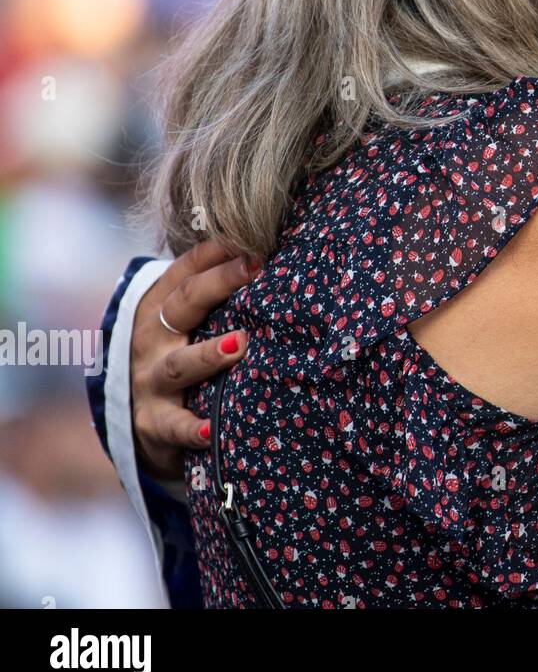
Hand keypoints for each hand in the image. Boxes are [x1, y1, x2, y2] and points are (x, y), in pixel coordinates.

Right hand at [130, 241, 256, 480]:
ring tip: (240, 343)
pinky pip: (173, 426)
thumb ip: (216, 291)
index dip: (216, 253)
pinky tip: (210, 432)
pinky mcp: (154, 423)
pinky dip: (190, 429)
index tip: (253, 239)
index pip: (185, 270)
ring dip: (208, 354)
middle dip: (217, 284)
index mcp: (160, 307)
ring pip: (178, 365)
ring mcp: (149, 381)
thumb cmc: (178, 355)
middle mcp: (152, 339)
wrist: (135, 422)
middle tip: (254, 267)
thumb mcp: (186, 320)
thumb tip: (268, 252)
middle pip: (182, 305)